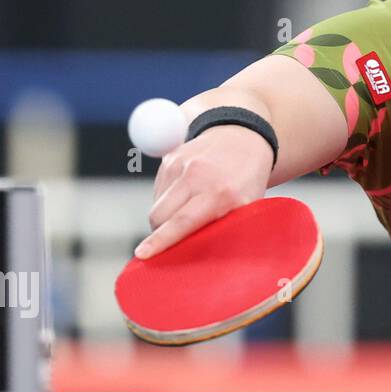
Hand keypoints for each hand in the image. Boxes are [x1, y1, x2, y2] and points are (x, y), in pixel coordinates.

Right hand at [138, 124, 271, 257]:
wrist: (244, 137)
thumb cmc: (247, 180)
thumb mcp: (248, 205)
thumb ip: (225, 227)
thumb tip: (199, 254)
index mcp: (220, 192)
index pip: (183, 221)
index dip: (161, 240)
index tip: (142, 255)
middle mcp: (197, 175)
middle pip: (160, 216)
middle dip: (159, 235)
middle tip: (172, 243)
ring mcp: (180, 164)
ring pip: (157, 205)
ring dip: (164, 218)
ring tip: (188, 212)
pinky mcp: (169, 158)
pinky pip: (158, 191)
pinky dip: (166, 201)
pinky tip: (186, 196)